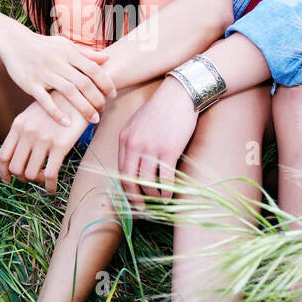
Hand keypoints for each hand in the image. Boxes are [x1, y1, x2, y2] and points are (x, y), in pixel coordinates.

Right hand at [0, 27, 117, 126]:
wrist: (13, 41)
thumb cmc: (43, 45)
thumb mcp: (64, 45)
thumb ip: (85, 53)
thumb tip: (107, 59)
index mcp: (68, 53)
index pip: (93, 69)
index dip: (105, 83)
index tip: (113, 95)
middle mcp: (58, 62)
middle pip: (83, 83)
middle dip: (97, 99)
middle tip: (103, 110)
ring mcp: (43, 73)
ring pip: (68, 92)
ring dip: (83, 107)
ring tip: (93, 119)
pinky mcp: (30, 84)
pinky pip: (45, 100)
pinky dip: (56, 112)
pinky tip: (67, 123)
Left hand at [0, 91, 87, 194]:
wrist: (79, 94)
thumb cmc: (58, 105)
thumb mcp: (34, 113)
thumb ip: (24, 130)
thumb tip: (21, 152)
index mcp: (18, 125)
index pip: (3, 155)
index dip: (3, 172)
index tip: (8, 180)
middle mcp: (27, 133)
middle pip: (15, 168)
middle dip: (22, 178)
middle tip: (32, 177)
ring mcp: (43, 139)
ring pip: (30, 174)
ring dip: (36, 181)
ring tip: (44, 178)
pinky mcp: (60, 145)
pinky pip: (49, 174)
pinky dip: (49, 186)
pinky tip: (52, 188)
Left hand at [117, 76, 197, 210]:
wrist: (180, 94)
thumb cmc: (162, 108)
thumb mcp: (138, 122)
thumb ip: (133, 140)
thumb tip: (134, 163)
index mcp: (124, 138)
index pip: (121, 169)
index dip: (125, 187)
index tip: (132, 196)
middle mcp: (133, 145)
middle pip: (129, 179)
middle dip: (134, 197)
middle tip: (141, 207)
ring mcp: (150, 148)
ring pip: (146, 182)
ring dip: (152, 195)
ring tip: (158, 200)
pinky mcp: (168, 151)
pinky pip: (164, 178)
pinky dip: (166, 191)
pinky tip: (168, 196)